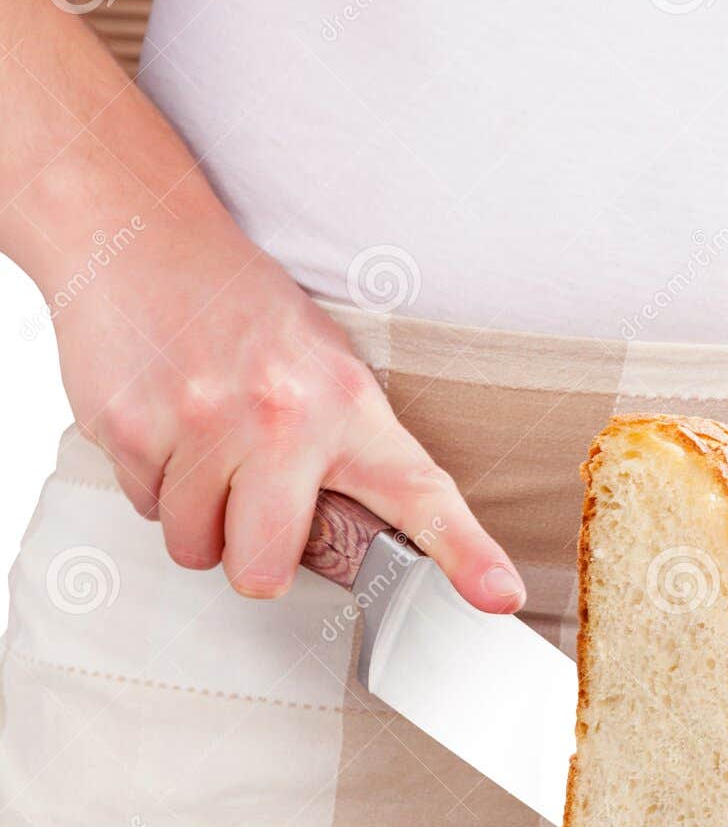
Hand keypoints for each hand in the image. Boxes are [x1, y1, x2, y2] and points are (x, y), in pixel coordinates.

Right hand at [50, 203, 524, 611]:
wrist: (139, 230)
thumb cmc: (236, 309)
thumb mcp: (320, 364)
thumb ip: (345, 452)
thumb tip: (360, 542)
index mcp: (344, 404)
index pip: (416, 493)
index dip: (463, 552)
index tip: (497, 596)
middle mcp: (280, 417)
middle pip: (264, 570)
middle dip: (250, 554)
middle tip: (247, 497)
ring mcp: (203, 424)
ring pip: (195, 547)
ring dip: (197, 514)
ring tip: (203, 443)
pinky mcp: (132, 427)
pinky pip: (146, 509)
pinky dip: (154, 480)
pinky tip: (165, 422)